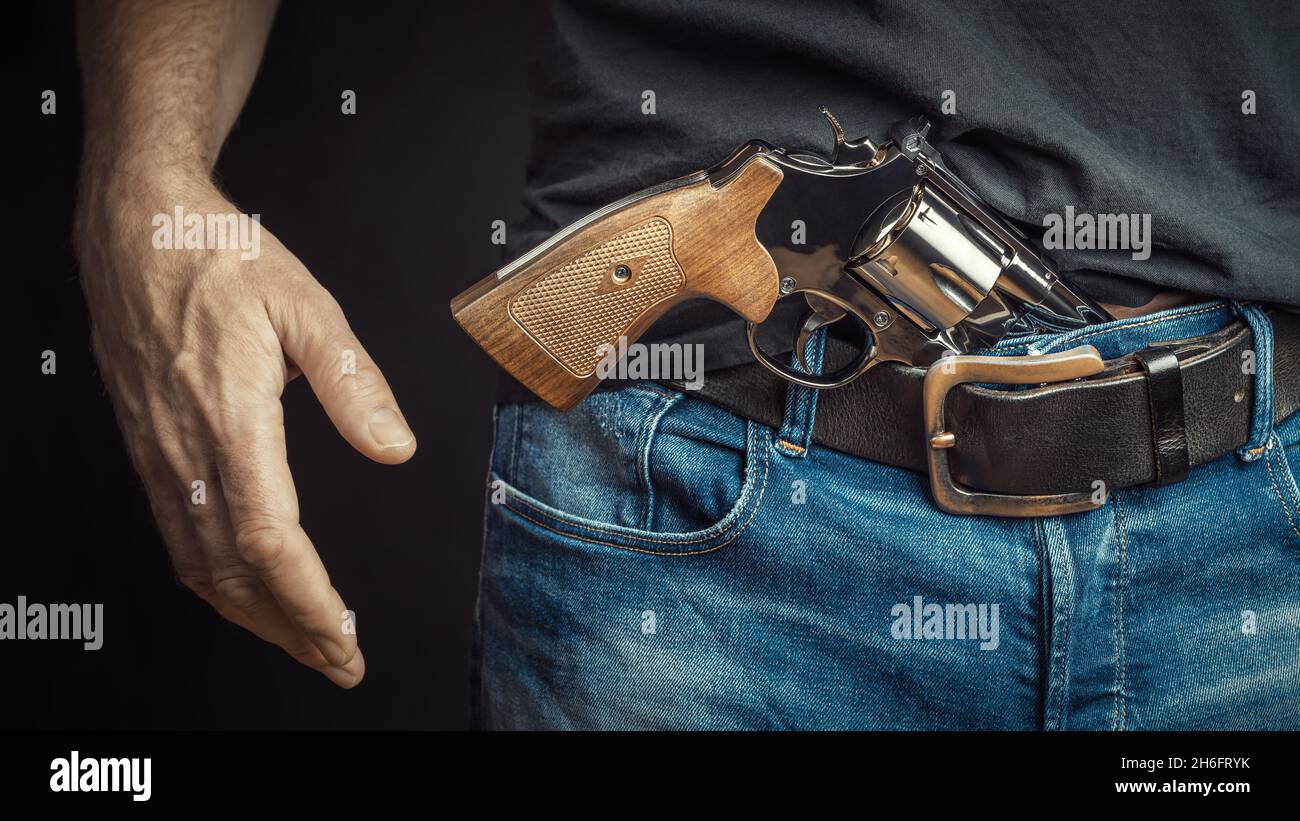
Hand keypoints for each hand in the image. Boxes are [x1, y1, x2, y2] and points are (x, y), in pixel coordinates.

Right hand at [75, 169, 415, 686]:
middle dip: (289, 628)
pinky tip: (243, 592)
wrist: (137, 228)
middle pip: (233, 571)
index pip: (268, 539)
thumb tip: (393, 447)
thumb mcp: (306, 305)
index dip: (307, 600)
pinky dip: (216, 581)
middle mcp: (187, 448)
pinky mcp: (149, 446)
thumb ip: (351, 381)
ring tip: (302, 642)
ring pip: (200, 563)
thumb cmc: (218, 259)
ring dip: (254, 615)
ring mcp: (159, 452)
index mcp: (230, 418)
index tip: (342, 637)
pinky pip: (179, 535)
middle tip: (337, 661)